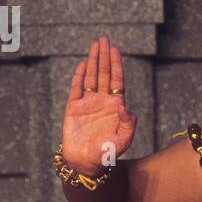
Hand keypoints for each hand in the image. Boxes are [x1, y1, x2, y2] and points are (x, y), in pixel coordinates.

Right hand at [60, 37, 137, 175]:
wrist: (86, 162)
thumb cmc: (108, 153)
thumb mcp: (123, 140)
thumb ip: (128, 124)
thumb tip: (126, 107)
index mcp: (116, 106)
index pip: (117, 81)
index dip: (116, 65)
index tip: (115, 50)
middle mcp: (102, 101)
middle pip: (104, 74)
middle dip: (105, 56)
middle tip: (104, 39)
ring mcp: (88, 103)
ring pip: (91, 77)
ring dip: (93, 61)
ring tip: (95, 44)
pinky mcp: (73, 107)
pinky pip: (76, 88)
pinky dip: (79, 76)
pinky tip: (83, 64)